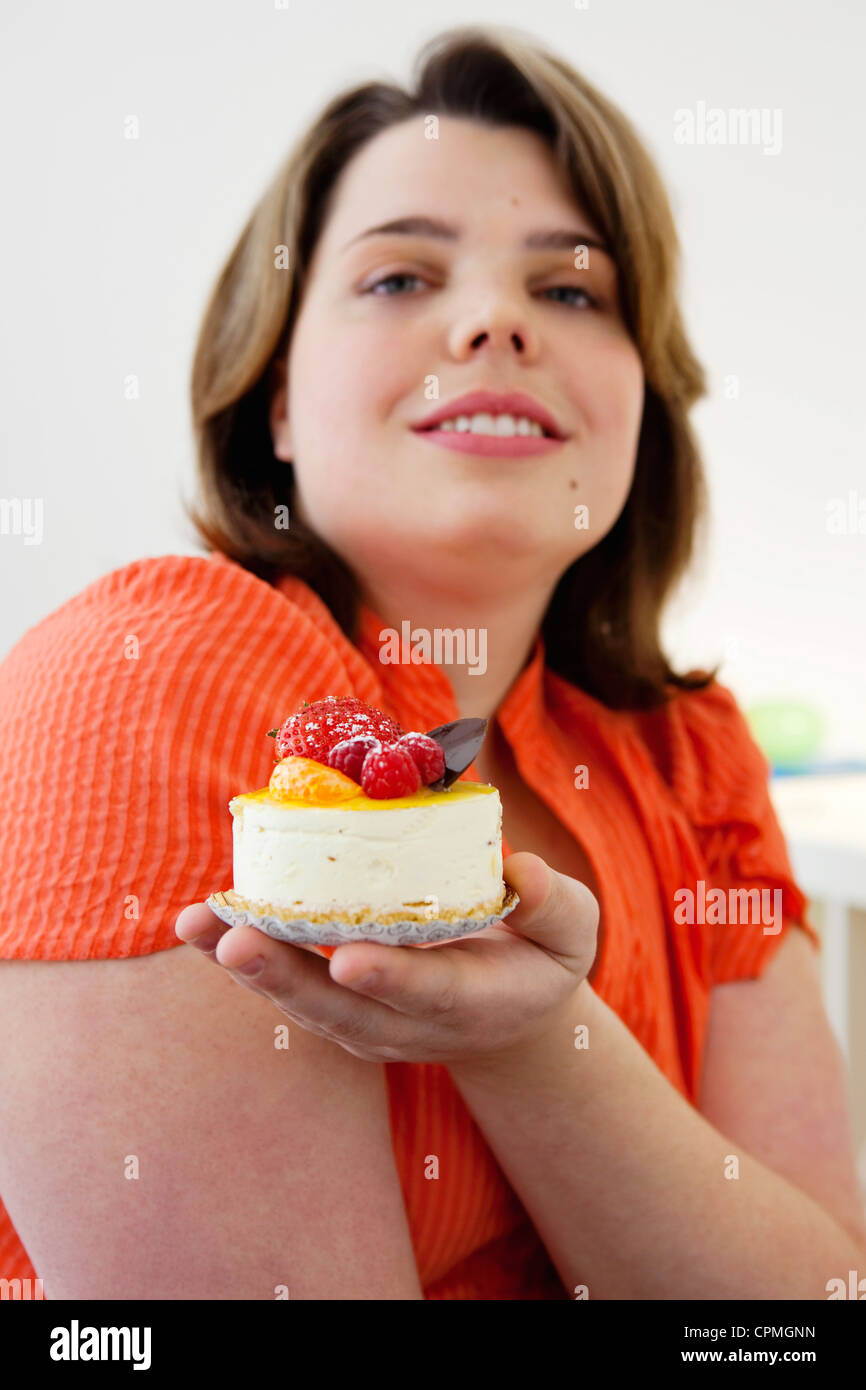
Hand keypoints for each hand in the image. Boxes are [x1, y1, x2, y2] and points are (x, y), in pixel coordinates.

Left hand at [174, 852, 598, 1067]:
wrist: (505, 1013)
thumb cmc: (540, 957)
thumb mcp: (571, 933)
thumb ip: (553, 907)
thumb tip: (520, 872)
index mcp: (471, 1003)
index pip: (427, 993)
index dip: (390, 977)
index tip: (351, 961)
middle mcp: (405, 1024)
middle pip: (338, 1008)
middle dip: (285, 976)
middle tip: (236, 944)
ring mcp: (363, 1021)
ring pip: (297, 998)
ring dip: (245, 963)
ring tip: (195, 924)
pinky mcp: (333, 1004)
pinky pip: (283, 980)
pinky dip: (237, 951)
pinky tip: (197, 920)